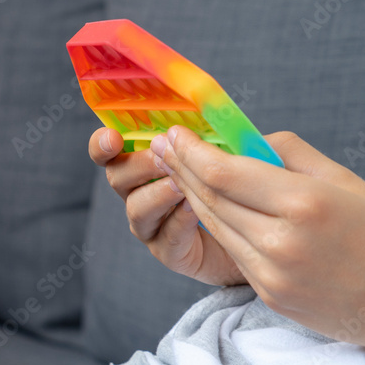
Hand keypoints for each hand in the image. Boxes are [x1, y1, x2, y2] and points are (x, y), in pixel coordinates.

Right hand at [89, 127, 245, 285]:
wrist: (260, 232)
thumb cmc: (242, 185)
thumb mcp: (234, 150)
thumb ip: (217, 133)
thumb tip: (212, 112)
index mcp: (146, 162)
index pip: (109, 150)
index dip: (103, 144)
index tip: (113, 138)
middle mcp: (140, 192)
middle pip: (117, 176)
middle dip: (138, 164)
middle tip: (163, 157)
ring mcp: (152, 224)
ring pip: (136, 207)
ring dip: (158, 192)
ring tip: (182, 185)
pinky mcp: (169, 252)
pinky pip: (164, 236)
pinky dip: (178, 220)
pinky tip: (195, 208)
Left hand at [154, 125, 364, 364]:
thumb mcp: (343, 179)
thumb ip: (288, 153)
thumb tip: (243, 140)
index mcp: (304, 203)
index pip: (224, 172)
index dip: (191, 151)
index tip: (175, 133)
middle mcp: (282, 241)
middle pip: (210, 198)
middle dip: (180, 168)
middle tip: (161, 146)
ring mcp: (273, 274)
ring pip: (215, 225)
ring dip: (188, 195)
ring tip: (172, 170)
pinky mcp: (270, 295)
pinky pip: (233, 251)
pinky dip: (215, 225)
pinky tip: (201, 205)